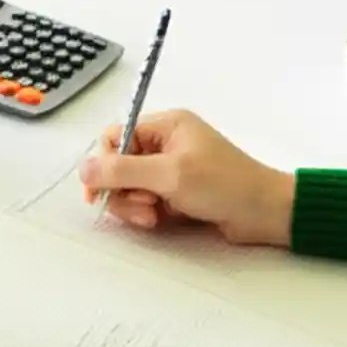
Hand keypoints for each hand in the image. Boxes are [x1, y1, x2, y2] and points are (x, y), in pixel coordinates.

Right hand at [78, 109, 294, 245]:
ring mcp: (170, 169)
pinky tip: (162, 220)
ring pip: (130, 187)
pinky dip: (147, 213)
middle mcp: (165, 144)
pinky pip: (145, 201)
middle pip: (118, 165)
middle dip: (123, 190)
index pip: (115, 138)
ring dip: (134, 205)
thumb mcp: (169, 174)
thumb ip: (122, 170)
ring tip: (154, 217)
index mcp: (165, 126)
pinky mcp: (175, 193)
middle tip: (143, 206)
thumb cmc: (224, 184)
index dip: (102, 165)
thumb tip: (83, 169)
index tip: (97, 193)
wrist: (264, 213)